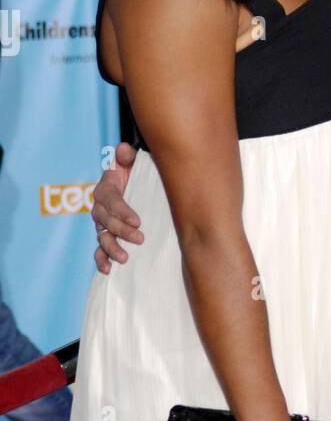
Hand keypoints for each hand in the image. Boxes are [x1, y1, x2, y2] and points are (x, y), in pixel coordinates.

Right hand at [91, 141, 141, 270]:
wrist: (139, 185)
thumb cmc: (136, 173)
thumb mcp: (133, 162)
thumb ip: (127, 156)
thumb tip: (123, 149)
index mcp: (106, 189)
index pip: (111, 201)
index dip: (122, 211)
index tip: (138, 221)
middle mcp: (101, 208)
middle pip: (106, 221)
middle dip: (121, 231)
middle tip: (140, 238)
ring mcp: (103, 225)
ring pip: (102, 237)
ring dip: (111, 249)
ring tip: (124, 258)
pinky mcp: (108, 237)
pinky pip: (99, 251)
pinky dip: (101, 261)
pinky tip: (108, 270)